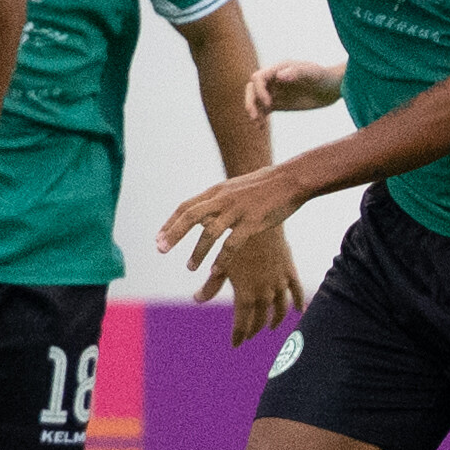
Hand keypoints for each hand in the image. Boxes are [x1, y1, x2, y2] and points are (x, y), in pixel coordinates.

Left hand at [157, 164, 310, 293]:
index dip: (170, 223)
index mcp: (217, 191)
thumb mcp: (236, 190)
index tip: (158, 239)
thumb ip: (218, 202)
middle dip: (173, 233)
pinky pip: (233, 243)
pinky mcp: (254, 220)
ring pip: (210, 232)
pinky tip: (215, 270)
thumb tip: (203, 216)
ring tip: (190, 267)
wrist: (291, 179)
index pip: (186, 206)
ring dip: (197, 251)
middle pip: (190, 215)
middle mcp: (223, 198)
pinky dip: (222, 258)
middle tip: (160, 250)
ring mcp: (238, 209)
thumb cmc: (265, 187)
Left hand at [200, 223, 304, 345]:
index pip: (242, 324)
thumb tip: (197, 299)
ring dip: (275, 320)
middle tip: (248, 335)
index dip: (238, 335)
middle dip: (254, 329)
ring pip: (280, 309)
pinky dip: (298, 303)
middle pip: (260, 319)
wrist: (260, 222)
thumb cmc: (235, 242)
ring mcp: (279, 283)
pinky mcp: (289, 271)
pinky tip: (299, 311)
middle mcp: (264, 293)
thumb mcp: (221, 266)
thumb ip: (211, 286)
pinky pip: (296, 291)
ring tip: (271, 326)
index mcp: (246, 294)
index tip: (235, 344)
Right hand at [246, 59, 345, 119]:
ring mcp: (275, 92)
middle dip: (250, 101)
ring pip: (255, 100)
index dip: (259, 90)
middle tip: (254, 116)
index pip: (258, 78)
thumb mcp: (313, 73)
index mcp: (278, 69)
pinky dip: (260, 118)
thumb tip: (279, 76)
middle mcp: (273, 79)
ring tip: (257, 123)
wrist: (332, 88)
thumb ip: (297, 72)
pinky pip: (263, 110)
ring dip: (253, 111)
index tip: (269, 103)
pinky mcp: (279, 103)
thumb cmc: (324, 76)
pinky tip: (261, 128)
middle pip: (252, 88)